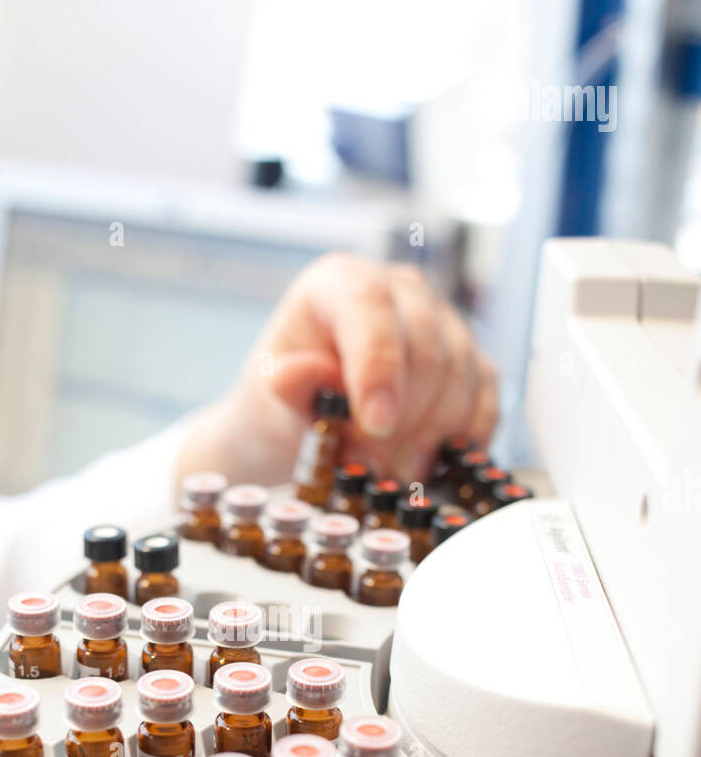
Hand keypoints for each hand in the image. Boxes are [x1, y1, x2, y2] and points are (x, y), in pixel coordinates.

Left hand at [176, 253, 498, 488]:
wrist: (304, 427)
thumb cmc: (286, 405)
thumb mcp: (272, 401)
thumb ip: (288, 388)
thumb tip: (293, 376)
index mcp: (340, 282)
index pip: (371, 310)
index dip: (379, 368)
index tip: (376, 424)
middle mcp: (399, 291)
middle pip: (427, 348)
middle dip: (404, 420)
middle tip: (375, 468)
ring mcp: (440, 321)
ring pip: (462, 373)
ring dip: (432, 435)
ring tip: (395, 474)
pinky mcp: (468, 358)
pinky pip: (485, 392)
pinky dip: (465, 434)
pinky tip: (435, 462)